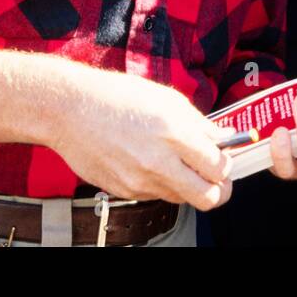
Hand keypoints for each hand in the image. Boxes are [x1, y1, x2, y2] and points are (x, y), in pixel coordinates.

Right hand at [51, 66, 232, 211]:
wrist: (70, 110)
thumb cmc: (116, 97)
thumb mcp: (166, 98)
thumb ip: (199, 123)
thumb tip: (223, 138)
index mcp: (173, 132)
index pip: (219, 168)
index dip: (226, 166)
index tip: (223, 159)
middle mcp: (158, 162)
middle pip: (208, 198)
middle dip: (218, 190)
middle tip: (214, 176)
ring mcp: (140, 181)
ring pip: (182, 199)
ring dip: (187, 185)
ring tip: (177, 162)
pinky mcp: (124, 191)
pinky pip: (156, 195)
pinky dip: (161, 183)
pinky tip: (149, 161)